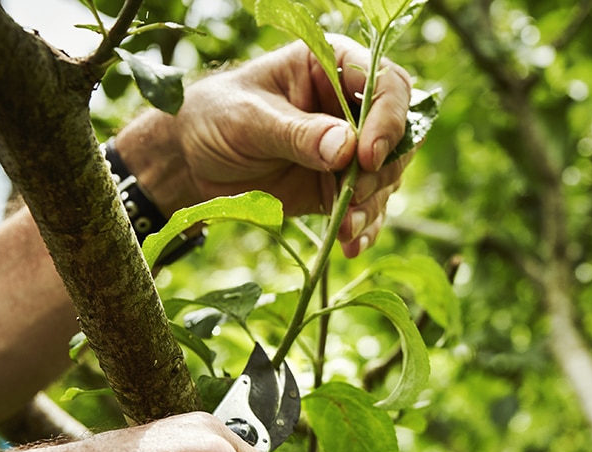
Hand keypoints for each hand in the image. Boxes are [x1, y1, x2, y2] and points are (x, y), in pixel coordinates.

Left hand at [118, 36, 415, 257]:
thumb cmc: (214, 119)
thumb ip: (297, 133)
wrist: (192, 160)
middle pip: (399, 135)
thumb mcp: (248, 120)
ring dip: (372, 205)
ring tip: (344, 228)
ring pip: (388, 176)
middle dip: (382, 171)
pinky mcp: (341, 186)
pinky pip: (369, 208)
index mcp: (331, 68)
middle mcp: (350, 107)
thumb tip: (346, 148)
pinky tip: (349, 244)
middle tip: (352, 197)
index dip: (388, 119)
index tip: (367, 156)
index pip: (385, 84)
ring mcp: (349, 150)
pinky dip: (363, 228)